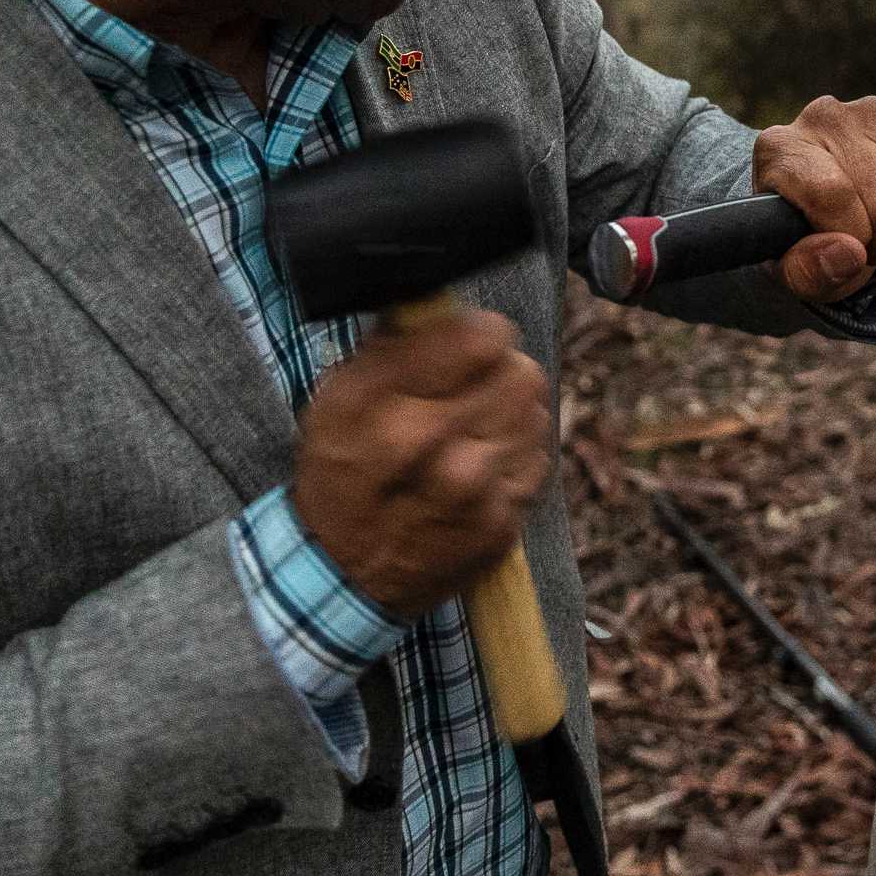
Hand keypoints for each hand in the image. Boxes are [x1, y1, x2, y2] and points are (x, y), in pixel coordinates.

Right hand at [287, 307, 550, 620]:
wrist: (344, 575)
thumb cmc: (345, 473)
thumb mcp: (339, 398)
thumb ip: (395, 342)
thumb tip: (445, 299)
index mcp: (374, 400)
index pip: (480, 336)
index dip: (483, 333)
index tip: (472, 343)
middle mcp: (423, 442)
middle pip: (519, 371)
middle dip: (500, 371)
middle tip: (474, 388)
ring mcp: (467, 489)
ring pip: (533, 411)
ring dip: (511, 413)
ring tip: (474, 431)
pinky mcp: (498, 524)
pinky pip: (536, 459)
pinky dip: (515, 457)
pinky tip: (481, 469)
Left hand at [752, 95, 875, 303]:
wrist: (830, 202)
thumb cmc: (808, 235)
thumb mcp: (794, 269)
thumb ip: (809, 270)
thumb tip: (851, 255)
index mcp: (782, 149)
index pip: (833, 191)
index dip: (853, 233)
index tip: (851, 249)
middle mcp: (825, 117)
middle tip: (872, 240)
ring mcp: (874, 109)